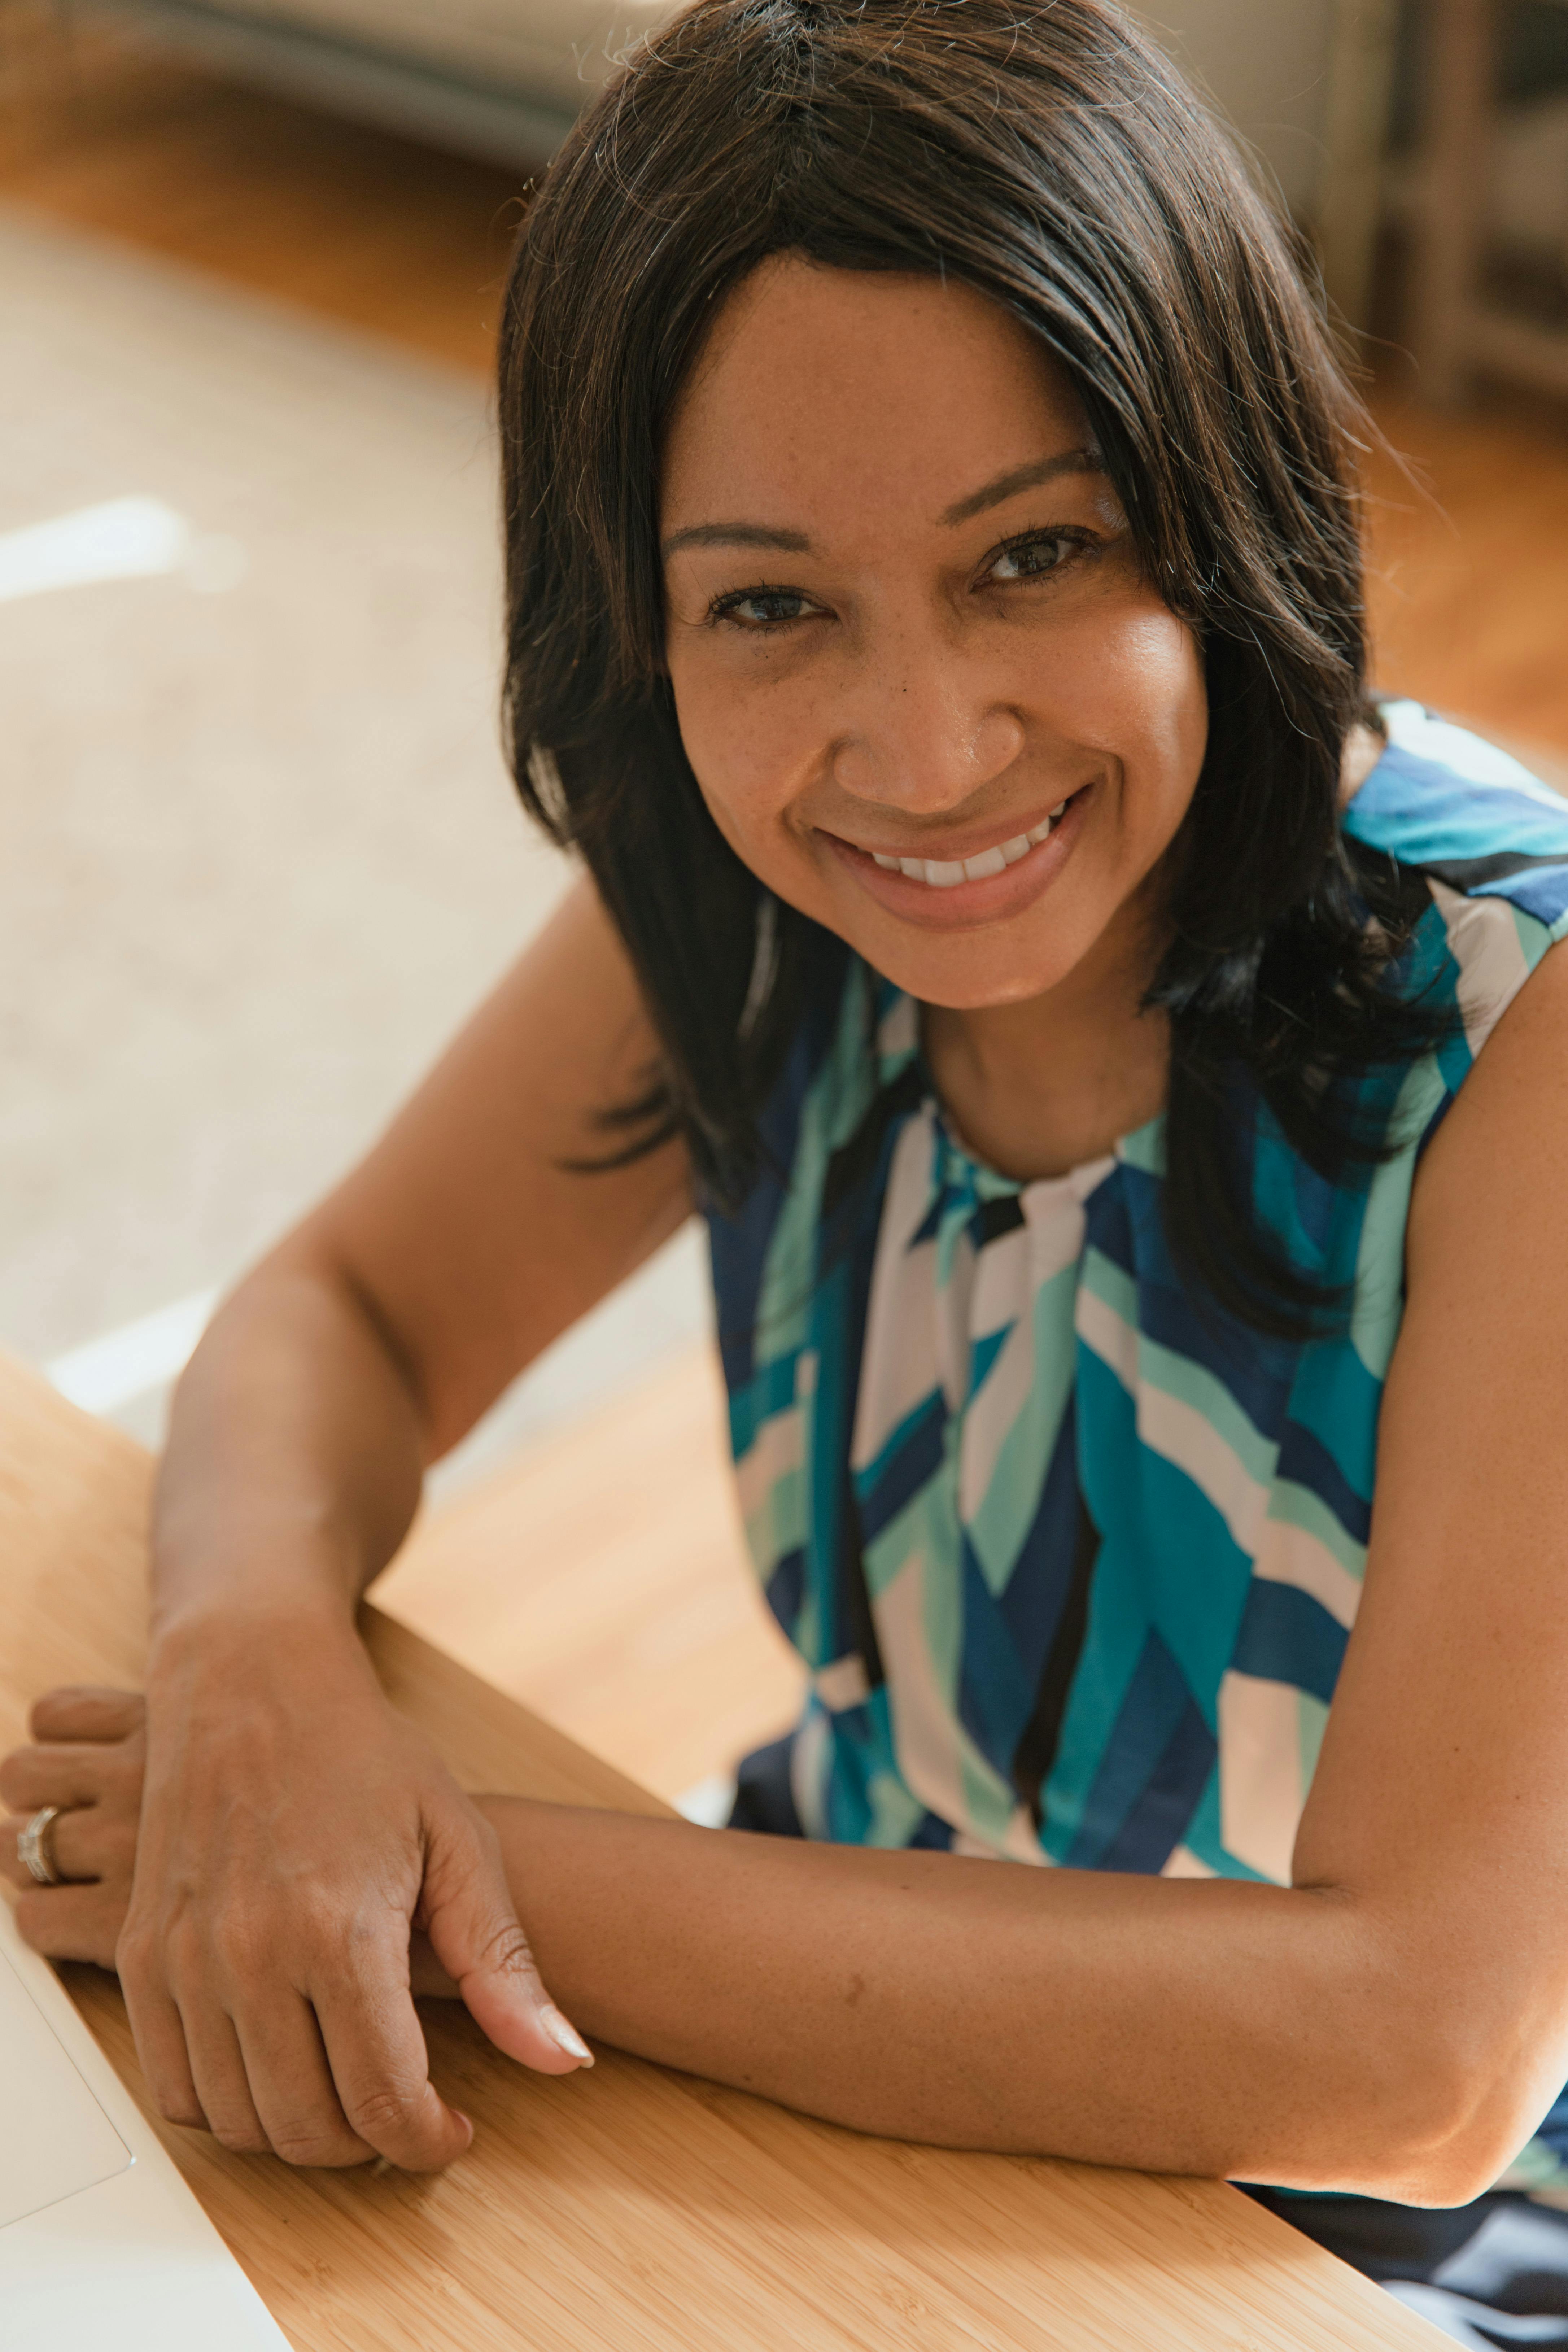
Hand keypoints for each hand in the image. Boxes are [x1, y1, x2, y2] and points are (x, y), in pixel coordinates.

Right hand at [2, 1638, 592, 2171]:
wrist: (251, 1681)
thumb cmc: (362, 1753)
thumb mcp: (460, 1841)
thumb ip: (505, 1964)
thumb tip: (565, 2060)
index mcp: (340, 1931)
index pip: (383, 2102)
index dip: (426, 2142)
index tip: (451, 2131)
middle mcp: (251, 1955)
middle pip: (306, 2128)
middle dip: (367, 2147)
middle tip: (403, 2115)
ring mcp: (186, 1959)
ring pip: (237, 2121)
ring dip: (298, 2134)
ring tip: (346, 2094)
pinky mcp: (141, 1956)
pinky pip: (174, 2086)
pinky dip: (227, 2107)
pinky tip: (277, 2072)